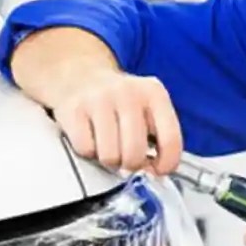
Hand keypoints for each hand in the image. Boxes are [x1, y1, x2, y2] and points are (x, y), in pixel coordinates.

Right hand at [50, 67, 182, 174]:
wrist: (80, 74)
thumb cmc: (120, 101)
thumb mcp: (148, 109)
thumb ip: (160, 137)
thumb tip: (155, 171)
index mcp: (154, 93)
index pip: (171, 140)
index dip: (166, 164)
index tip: (157, 170)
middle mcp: (128, 93)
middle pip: (135, 153)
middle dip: (130, 164)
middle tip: (126, 155)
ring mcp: (99, 99)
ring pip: (109, 156)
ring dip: (109, 159)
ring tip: (108, 145)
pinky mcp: (74, 109)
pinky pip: (86, 150)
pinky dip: (88, 151)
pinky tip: (91, 136)